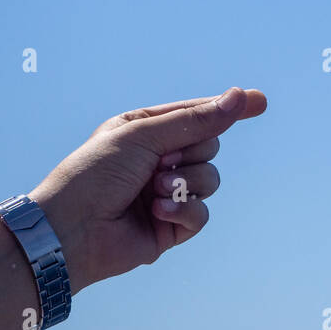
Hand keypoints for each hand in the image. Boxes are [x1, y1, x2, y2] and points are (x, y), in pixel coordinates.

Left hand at [28, 87, 266, 290]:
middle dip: (191, 153)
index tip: (260, 101)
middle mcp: (158, 160)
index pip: (197, 114)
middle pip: (209, 146)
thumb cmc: (94, 175)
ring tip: (153, 191)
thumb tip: (238, 97)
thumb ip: (195, 120)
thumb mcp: (144, 136)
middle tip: (159, 161)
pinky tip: (156, 213)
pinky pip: (202, 213)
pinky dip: (183, 211)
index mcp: (146, 130)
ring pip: (210, 179)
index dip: (228, 109)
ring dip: (185, 183)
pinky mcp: (171, 226)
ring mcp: (166, 193)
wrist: (70, 232)